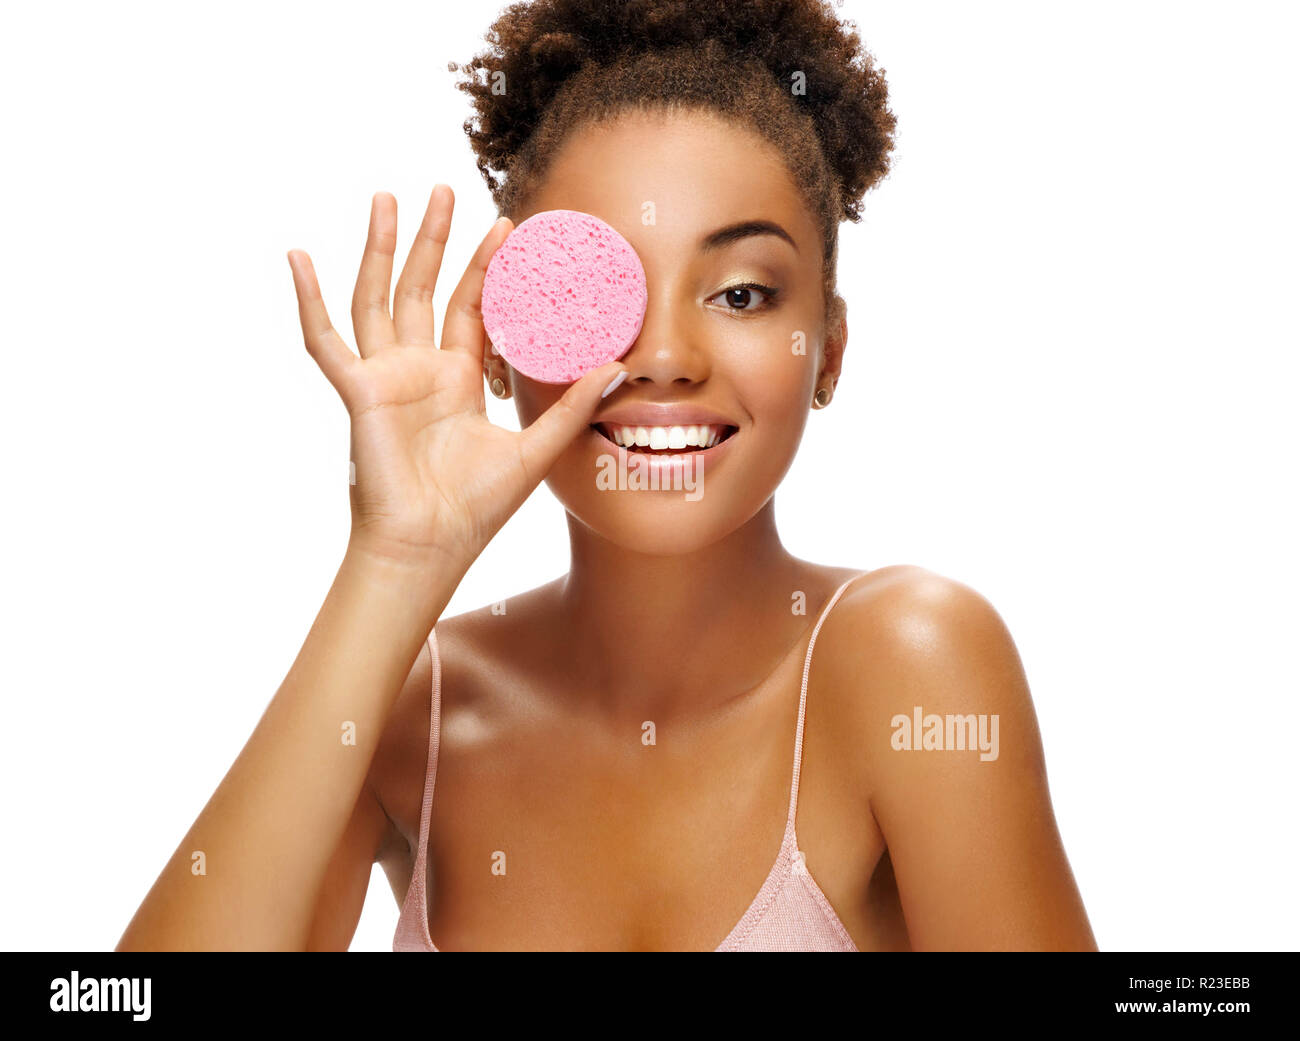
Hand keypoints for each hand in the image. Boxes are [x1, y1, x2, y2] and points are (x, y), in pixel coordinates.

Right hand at [287, 186, 626, 572]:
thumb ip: (572, 407)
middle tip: (445, 190)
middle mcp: (420, 371)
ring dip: (380, 248)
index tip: (505, 226)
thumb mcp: (534, 449)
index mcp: (458, 381)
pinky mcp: (358, 392)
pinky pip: (325, 341)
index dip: (486, 269)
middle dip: (434, 240)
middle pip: (424, 289)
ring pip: (378, 298)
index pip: (472, 309)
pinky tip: (298, 256)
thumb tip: (618, 367)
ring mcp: (385, 378)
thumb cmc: (474, 510)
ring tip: (387, 197)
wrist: (430, 546)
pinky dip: (309, 300)